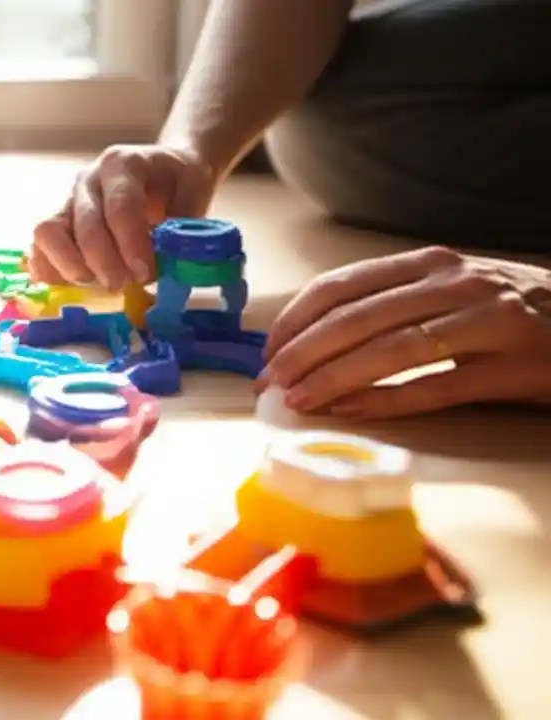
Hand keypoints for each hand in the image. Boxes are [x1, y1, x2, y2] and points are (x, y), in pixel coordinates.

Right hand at [30, 145, 215, 290]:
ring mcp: (67, 200)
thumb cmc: (177, 185)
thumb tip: (165, 265)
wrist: (163, 170)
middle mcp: (88, 179)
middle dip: (103, 261)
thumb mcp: (192, 198)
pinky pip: (39, 247)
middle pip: (85, 222)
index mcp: (122, 163)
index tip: (144, 272)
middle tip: (123, 285)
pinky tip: (71, 285)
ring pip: (48, 232)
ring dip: (70, 266)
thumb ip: (179, 230)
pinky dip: (49, 270)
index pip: (120, 205)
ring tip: (96, 284)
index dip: (130, 242)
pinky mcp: (56, 223)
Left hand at [259, 246, 550, 418]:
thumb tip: (315, 338)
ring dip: (335, 376)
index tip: (266, 351)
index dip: (296, 319)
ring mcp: (490, 322)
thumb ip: (395, 304)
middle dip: (303, 352)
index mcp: (433, 264)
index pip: (343, 285)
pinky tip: (351, 411)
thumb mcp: (454, 293)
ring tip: (298, 399)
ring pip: (392, 349)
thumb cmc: (514, 315)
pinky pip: (437, 386)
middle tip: (269, 383)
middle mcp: (458, 284)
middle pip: (359, 317)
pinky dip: (388, 399)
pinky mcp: (515, 366)